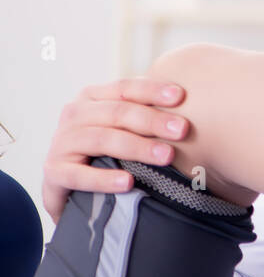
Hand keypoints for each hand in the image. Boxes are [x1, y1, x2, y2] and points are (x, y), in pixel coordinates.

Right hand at [42, 77, 189, 222]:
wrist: (68, 188)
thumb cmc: (106, 152)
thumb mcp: (124, 128)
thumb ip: (147, 115)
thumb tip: (197, 106)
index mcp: (93, 98)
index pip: (125, 88)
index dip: (152, 90)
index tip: (182, 95)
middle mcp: (75, 115)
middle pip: (117, 112)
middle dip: (152, 120)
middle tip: (183, 130)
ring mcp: (62, 142)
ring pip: (102, 140)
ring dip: (137, 147)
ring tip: (166, 156)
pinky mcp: (54, 172)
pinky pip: (79, 175)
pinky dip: (104, 179)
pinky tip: (128, 182)